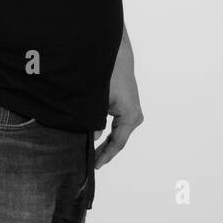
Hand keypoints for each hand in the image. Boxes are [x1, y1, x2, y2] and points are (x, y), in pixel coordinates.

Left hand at [94, 33, 142, 168]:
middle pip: (117, 140)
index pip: (117, 142)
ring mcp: (131, 112)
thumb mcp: (97, 101)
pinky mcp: (126, 108)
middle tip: (89, 165)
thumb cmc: (107, 76)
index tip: (95, 166)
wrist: (115, 57)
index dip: (105, 155)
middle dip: (102, 151)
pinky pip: (115, 126)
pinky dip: (105, 133)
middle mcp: (134, 116)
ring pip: (115, 134)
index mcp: (129, 115)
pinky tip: (93, 140)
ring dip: (102, 142)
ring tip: (88, 154)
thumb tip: (89, 138)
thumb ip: (92, 121)